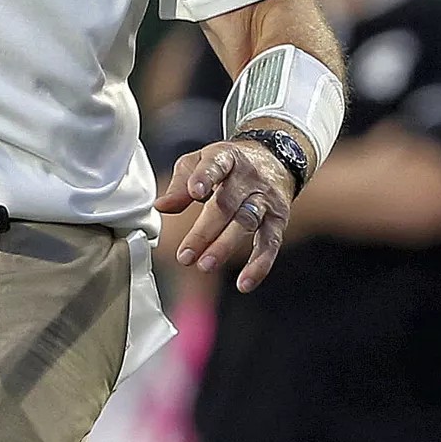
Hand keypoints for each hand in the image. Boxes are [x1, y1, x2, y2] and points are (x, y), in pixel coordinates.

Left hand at [154, 138, 297, 292]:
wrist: (276, 158)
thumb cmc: (230, 164)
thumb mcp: (202, 161)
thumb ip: (181, 183)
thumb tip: (161, 206)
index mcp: (227, 158)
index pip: (216, 164)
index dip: (205, 177)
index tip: (194, 192)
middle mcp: (249, 178)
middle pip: (227, 204)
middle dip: (205, 231)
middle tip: (185, 256)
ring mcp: (265, 199)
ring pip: (246, 223)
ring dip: (225, 246)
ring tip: (205, 266)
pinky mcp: (278, 219)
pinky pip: (270, 244)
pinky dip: (259, 265)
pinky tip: (244, 284)